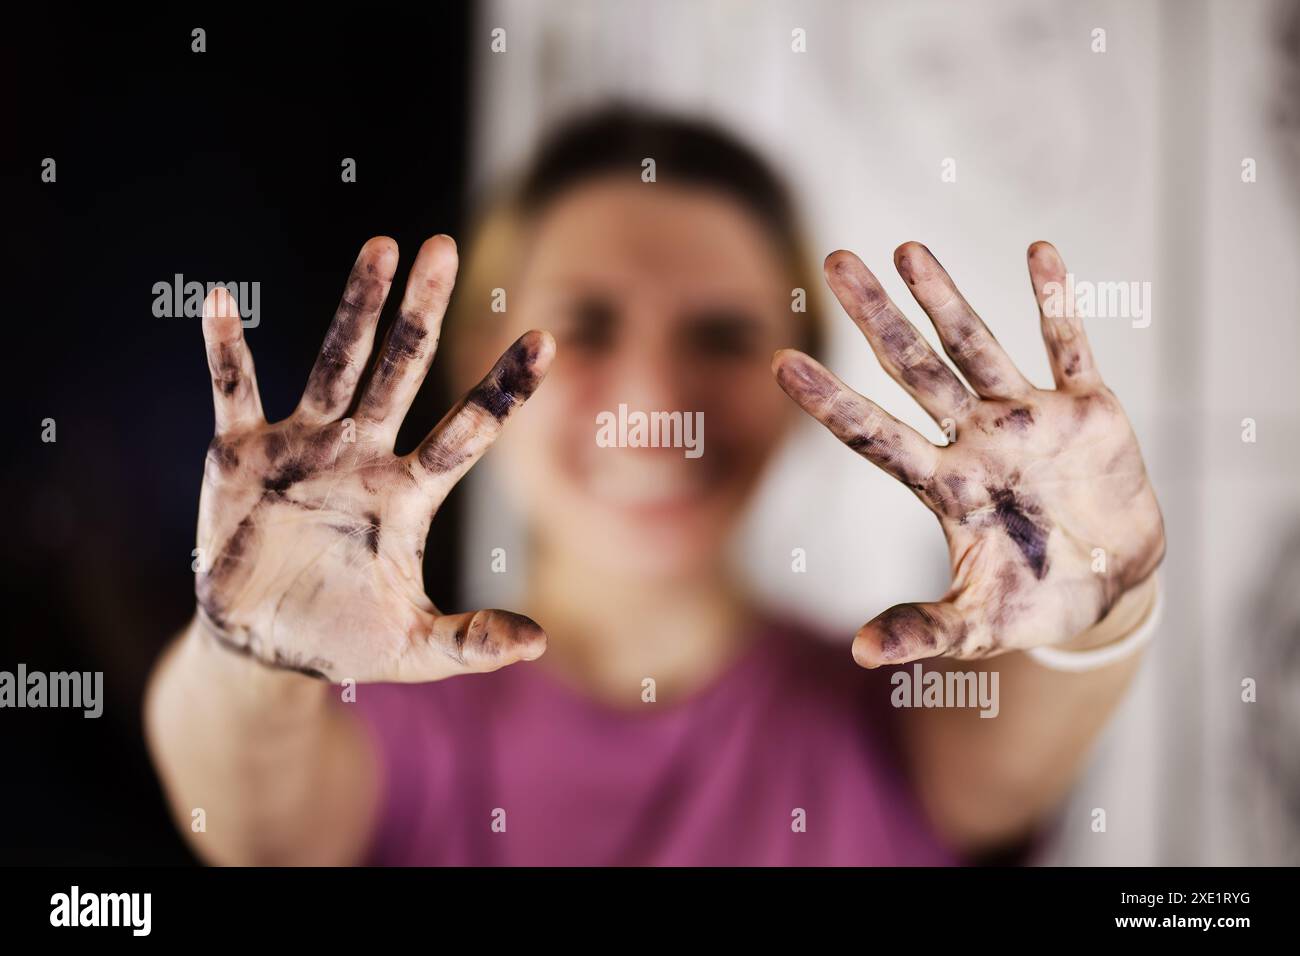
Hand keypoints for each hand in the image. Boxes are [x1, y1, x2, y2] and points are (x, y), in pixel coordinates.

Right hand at [193, 235, 553, 682]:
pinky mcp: (244, 454)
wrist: (266, 646)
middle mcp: (363, 455)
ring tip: (382, 245)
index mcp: (408, 495)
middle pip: (400, 371)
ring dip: (354, 308)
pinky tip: (217, 300)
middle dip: (420, 312)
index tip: (546, 338)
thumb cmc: (347, 639)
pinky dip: (225, 351)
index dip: (504, 387)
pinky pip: (235, 393)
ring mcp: (305, 447)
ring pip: (334, 364)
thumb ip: (472, 641)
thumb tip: (540, 644)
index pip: (466, 431)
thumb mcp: (414, 648)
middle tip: (443, 248)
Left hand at [773, 242, 1164, 667]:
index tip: (779, 361)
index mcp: (944, 487)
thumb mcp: (979, 626)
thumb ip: (924, 630)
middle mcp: (975, 441)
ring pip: (977, 346)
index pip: (873, 435)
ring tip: (905, 247)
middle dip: (876, 319)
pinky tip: (1038, 251)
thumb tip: (860, 654)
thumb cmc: (1036, 602)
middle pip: (915, 369)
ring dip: (945, 298)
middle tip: (834, 262)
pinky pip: (1070, 345)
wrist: (1114, 587)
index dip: (829, 401)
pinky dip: (1057, 302)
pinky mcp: (1087, 410)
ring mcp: (1027, 420)